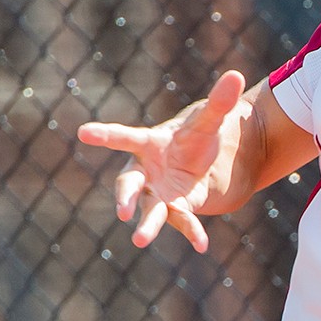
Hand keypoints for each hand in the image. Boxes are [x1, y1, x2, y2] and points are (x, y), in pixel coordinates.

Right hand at [77, 70, 248, 252]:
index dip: (106, 134)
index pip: (125, 137)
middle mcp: (147, 171)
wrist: (209, 162)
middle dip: (124, 197)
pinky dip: (192, 232)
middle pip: (129, 184)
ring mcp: (159, 192)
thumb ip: (220, 101)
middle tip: (122, 210)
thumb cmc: (198, 137)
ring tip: (140, 240)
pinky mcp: (176, 207)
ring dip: (147, 224)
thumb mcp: (210, 120)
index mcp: (149, 143)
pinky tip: (203, 245)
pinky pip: (181, 220)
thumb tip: (237, 75)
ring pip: (150, 209)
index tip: (84, 132)